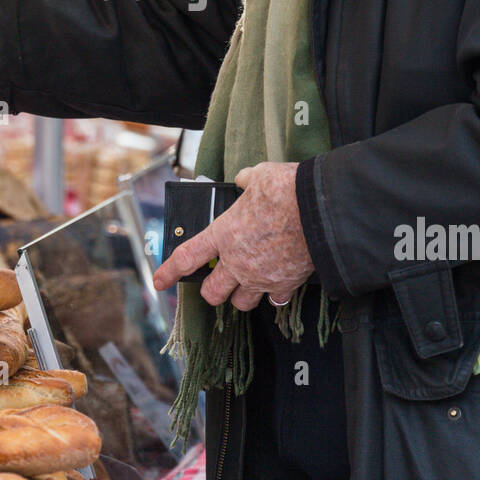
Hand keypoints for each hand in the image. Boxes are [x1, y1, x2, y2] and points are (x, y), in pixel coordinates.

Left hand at [153, 162, 313, 311]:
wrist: (321, 211)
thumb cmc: (287, 191)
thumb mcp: (259, 176)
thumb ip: (245, 181)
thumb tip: (244, 180)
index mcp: (224, 234)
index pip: (187, 257)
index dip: (169, 272)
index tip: (159, 280)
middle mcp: (238, 261)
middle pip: (212, 293)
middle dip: (211, 290)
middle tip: (216, 281)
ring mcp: (261, 277)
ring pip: (241, 303)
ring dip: (241, 296)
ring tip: (247, 283)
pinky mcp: (285, 285)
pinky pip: (274, 300)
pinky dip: (273, 295)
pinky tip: (276, 285)